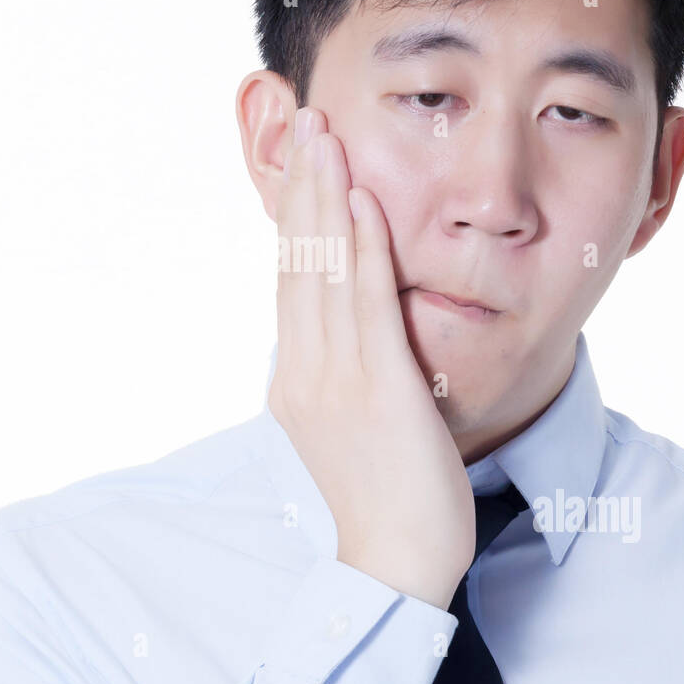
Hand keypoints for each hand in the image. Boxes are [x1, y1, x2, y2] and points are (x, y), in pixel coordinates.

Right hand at [269, 105, 475, 610]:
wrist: (392, 564)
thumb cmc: (380, 501)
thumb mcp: (345, 427)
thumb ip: (338, 374)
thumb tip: (339, 336)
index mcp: (295, 377)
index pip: (290, 279)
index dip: (295, 215)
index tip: (300, 163)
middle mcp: (304, 368)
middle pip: (298, 259)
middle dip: (303, 184)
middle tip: (304, 119)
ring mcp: (335, 377)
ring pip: (324, 268)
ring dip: (327, 194)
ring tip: (326, 134)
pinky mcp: (378, 386)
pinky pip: (366, 303)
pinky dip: (362, 247)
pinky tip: (362, 199)